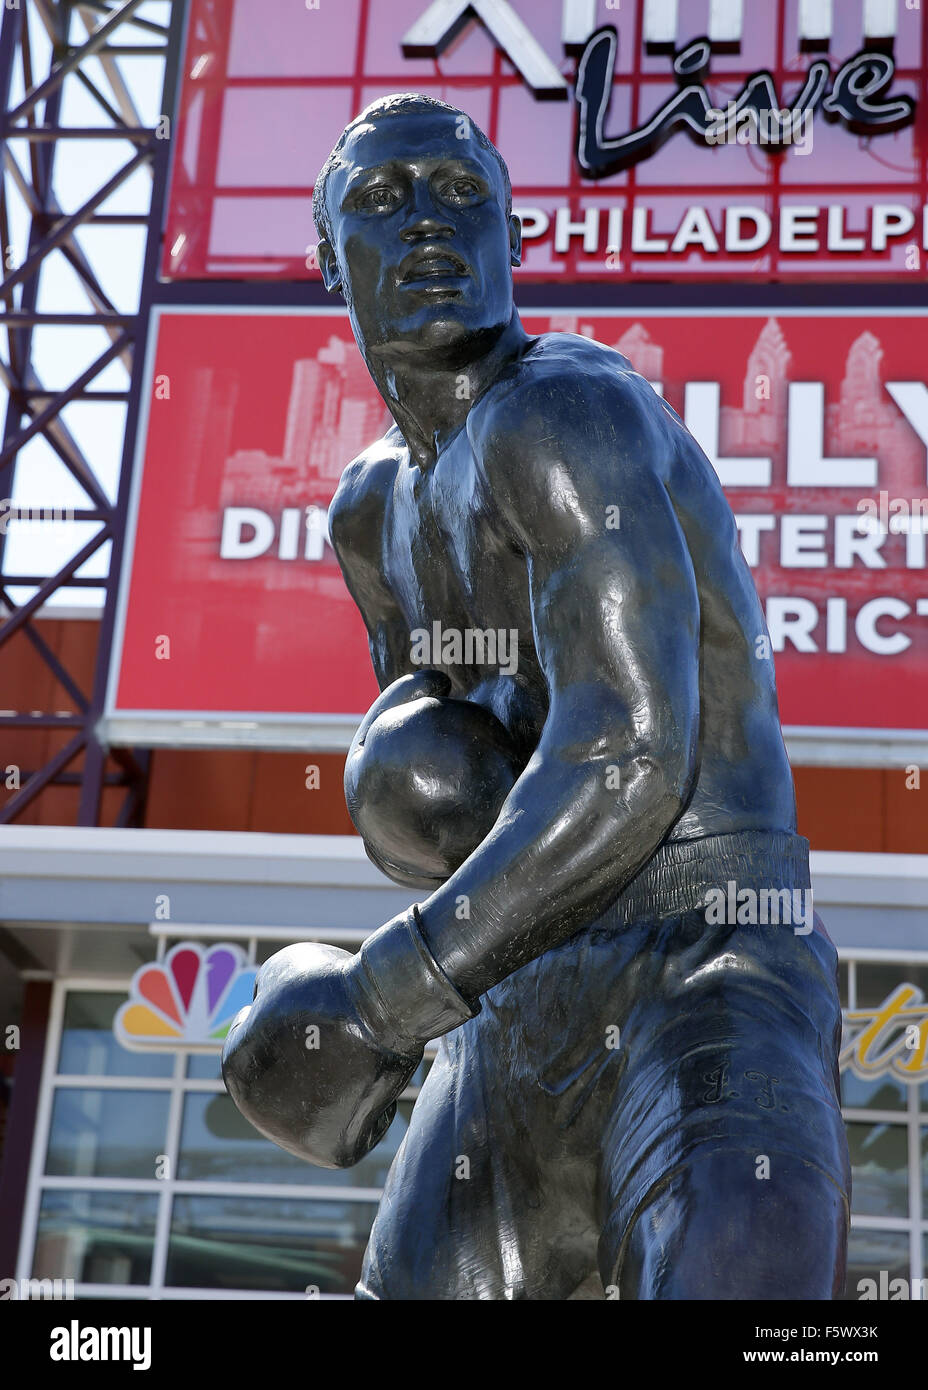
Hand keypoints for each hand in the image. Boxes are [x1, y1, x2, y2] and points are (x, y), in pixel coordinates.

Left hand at [221, 941, 420, 1169]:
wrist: (377, 1006)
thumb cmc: (331, 985)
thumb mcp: (280, 971)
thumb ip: (265, 995)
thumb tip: (264, 1007)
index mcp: (235, 1067)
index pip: (261, 1050)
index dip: (289, 1027)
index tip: (317, 1017)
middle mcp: (255, 1110)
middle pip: (288, 1088)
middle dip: (310, 1067)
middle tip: (341, 1042)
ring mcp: (292, 1136)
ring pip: (318, 1117)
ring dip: (335, 1095)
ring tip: (357, 1063)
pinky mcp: (331, 1151)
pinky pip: (348, 1137)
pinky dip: (364, 1117)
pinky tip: (372, 1088)